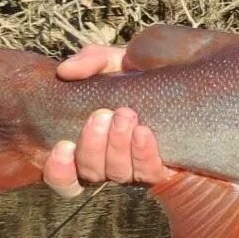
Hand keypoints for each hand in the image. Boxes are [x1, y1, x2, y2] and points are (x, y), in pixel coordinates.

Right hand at [43, 44, 173, 196]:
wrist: (179, 73)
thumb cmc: (138, 73)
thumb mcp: (112, 61)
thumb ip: (89, 61)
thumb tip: (65, 71)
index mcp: (88, 144)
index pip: (63, 176)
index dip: (58, 170)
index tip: (63, 145)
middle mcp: (109, 162)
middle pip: (90, 173)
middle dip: (93, 145)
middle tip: (102, 114)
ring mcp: (136, 167)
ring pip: (118, 175)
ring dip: (117, 146)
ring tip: (125, 115)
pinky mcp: (164, 166)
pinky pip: (150, 174)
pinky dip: (143, 154)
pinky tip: (143, 132)